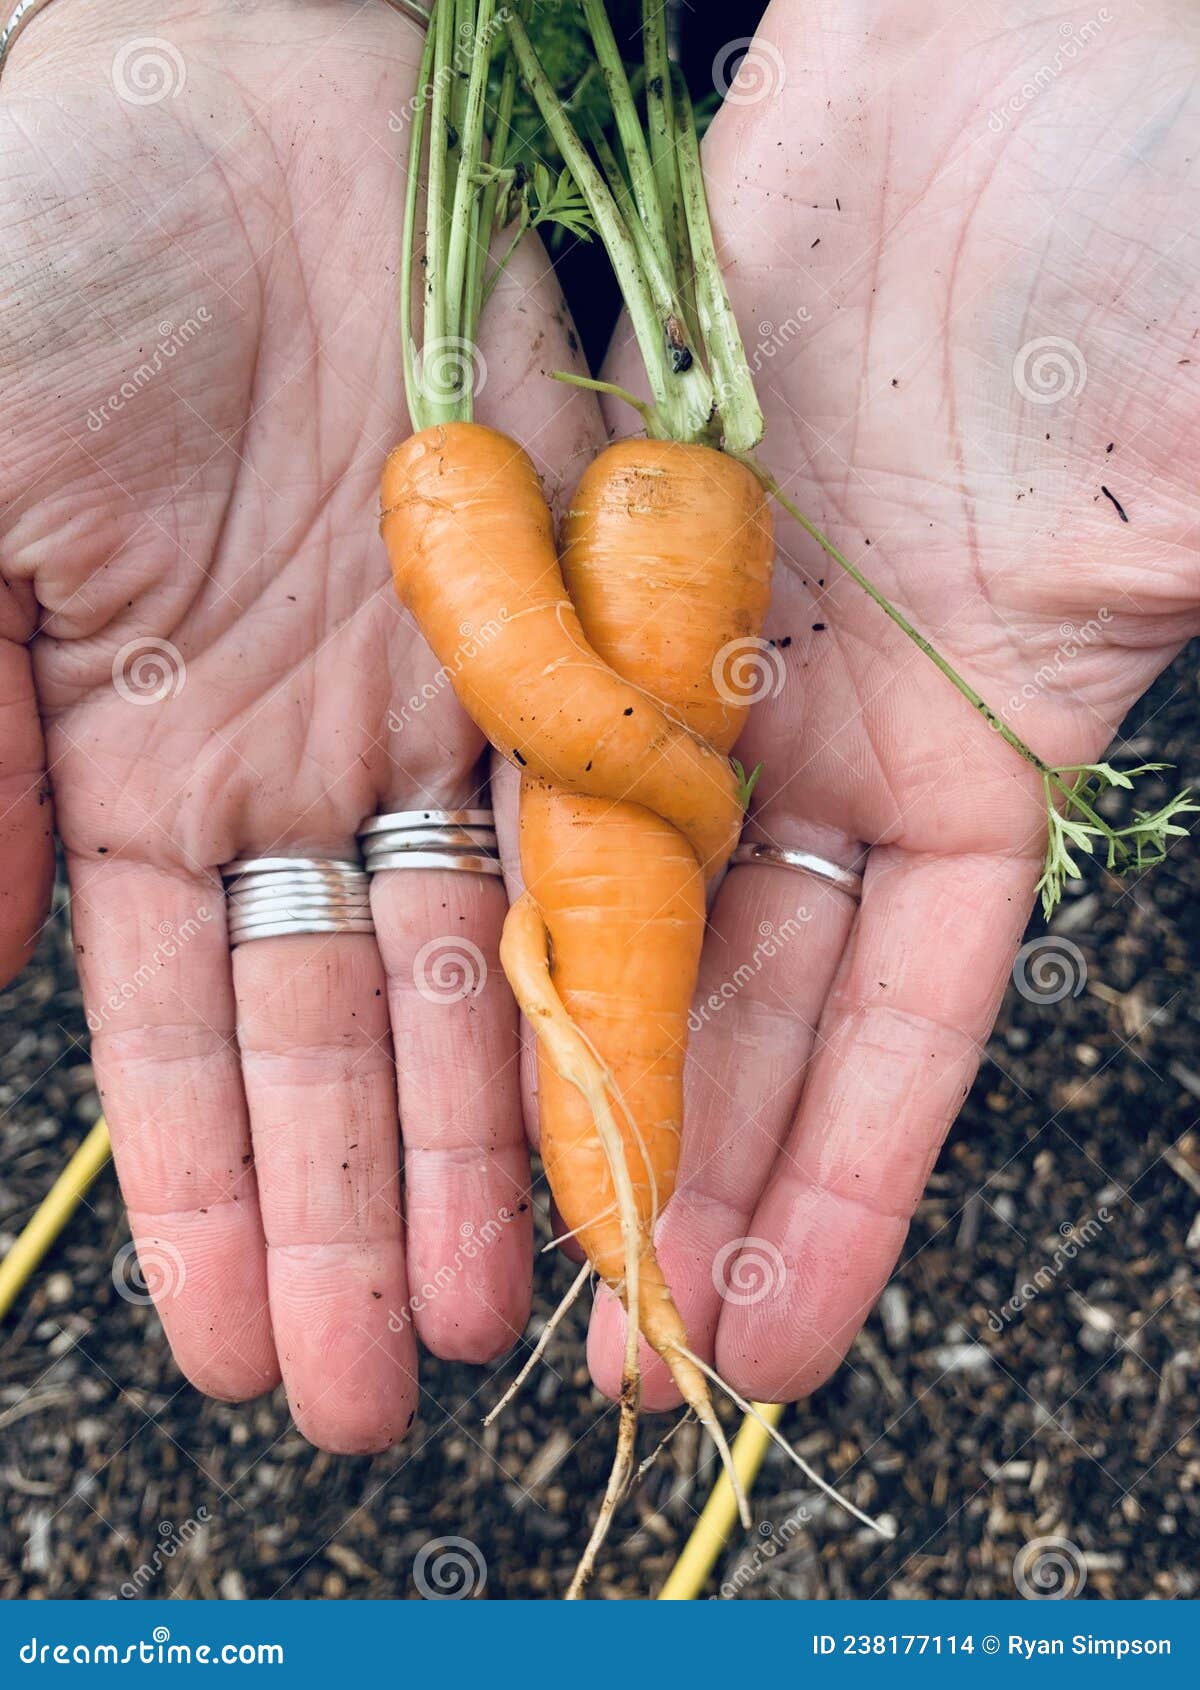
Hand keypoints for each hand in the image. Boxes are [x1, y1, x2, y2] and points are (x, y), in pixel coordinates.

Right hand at [0, 0, 599, 1450]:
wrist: (233, 81)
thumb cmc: (43, 260)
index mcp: (137, 760)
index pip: (172, 1040)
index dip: (205, 1198)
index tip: (228, 1351)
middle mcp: (298, 765)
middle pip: (338, 1044)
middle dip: (353, 1219)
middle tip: (380, 1393)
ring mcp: (435, 706)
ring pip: (472, 973)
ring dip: (484, 1142)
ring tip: (507, 1314)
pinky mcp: (561, 627)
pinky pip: (589, 836)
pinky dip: (594, 972)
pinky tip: (611, 1108)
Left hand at [589, 0, 1198, 1404]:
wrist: (1005, 47)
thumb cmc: (1150, 240)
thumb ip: (1195, 622)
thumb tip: (1198, 673)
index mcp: (987, 754)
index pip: (898, 1030)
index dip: (840, 1191)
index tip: (771, 1336)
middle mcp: (833, 727)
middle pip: (737, 996)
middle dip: (684, 1172)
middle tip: (615, 1345)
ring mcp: (713, 646)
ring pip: (616, 897)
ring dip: (570, 1060)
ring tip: (502, 1244)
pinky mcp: (610, 560)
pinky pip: (530, 739)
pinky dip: (497, 862)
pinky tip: (453, 1004)